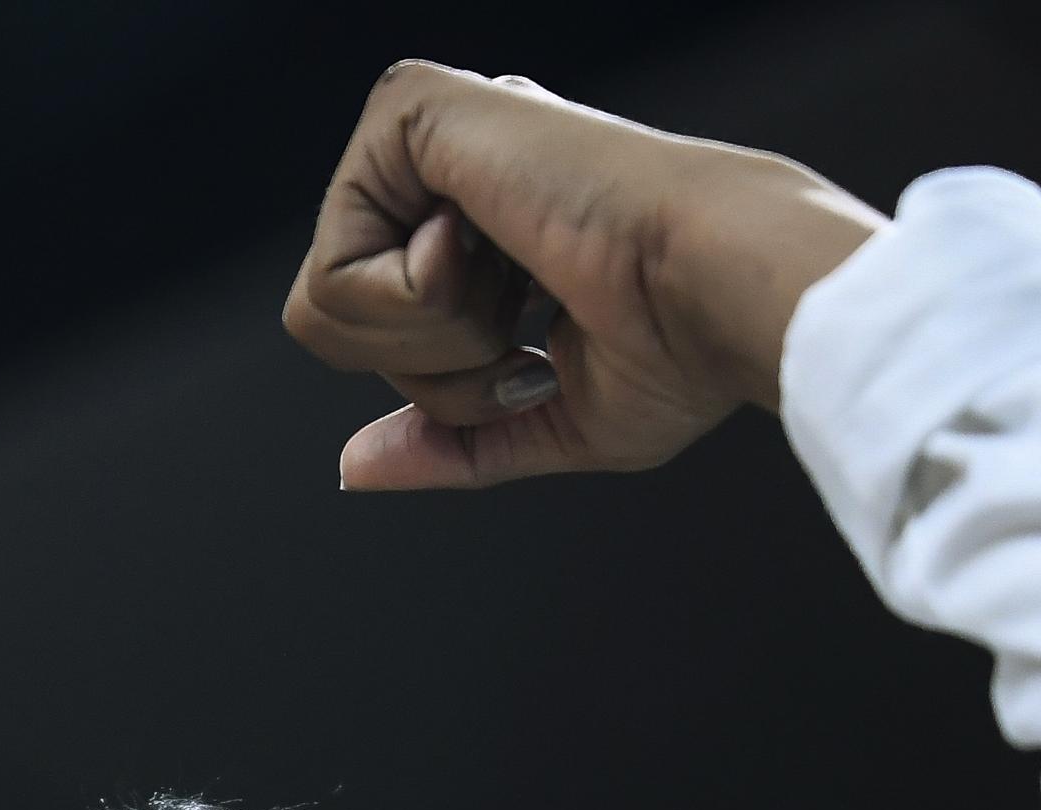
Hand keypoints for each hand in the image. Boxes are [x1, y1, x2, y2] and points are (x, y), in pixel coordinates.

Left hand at [283, 62, 884, 490]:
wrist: (716, 287)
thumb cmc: (680, 347)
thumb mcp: (547, 419)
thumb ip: (446, 439)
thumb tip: (351, 467)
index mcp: (485, 228)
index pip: (387, 337)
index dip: (454, 386)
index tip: (545, 359)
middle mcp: (450, 174)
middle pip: (338, 326)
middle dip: (431, 373)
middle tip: (528, 336)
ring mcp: (428, 137)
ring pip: (324, 303)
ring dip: (432, 343)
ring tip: (522, 288)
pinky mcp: (409, 111)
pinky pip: (330, 269)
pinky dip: (413, 303)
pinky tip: (495, 247)